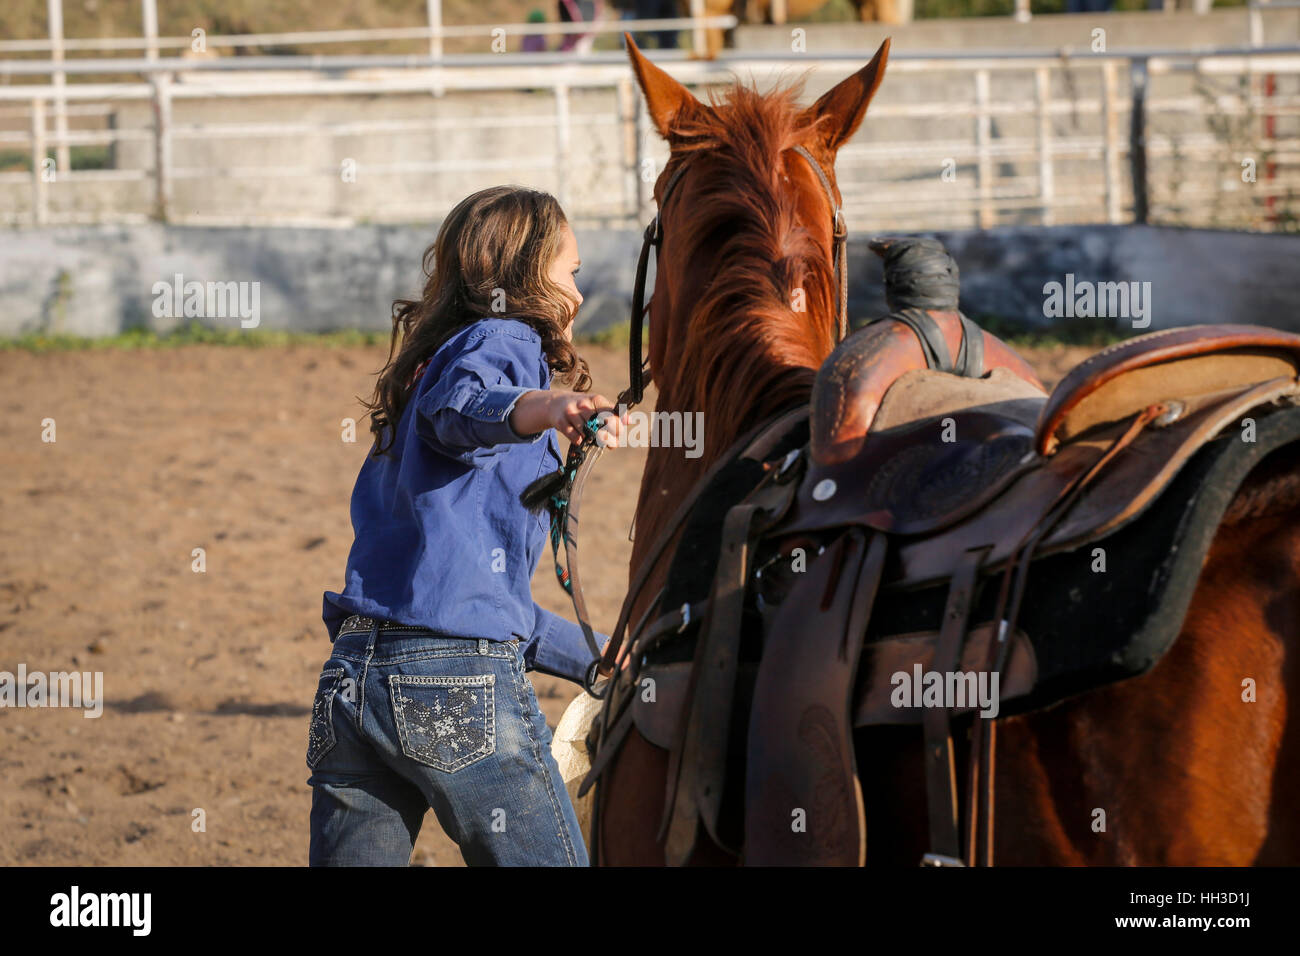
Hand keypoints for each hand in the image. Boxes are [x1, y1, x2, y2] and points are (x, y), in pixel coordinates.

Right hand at [510, 390, 627, 446]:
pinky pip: (574, 437)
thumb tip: (631, 420)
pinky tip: (580, 439)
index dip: (618, 428)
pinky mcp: (560, 421)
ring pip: (587, 433)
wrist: (556, 404)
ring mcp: (571, 412)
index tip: (619, 435)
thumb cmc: (583, 407)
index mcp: (596, 400)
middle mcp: (583, 404)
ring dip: (593, 440)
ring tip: (594, 439)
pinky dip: (579, 441)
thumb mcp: (598, 405)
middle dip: (608, 438)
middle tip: (612, 444)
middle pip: (600, 426)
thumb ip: (614, 413)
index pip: (611, 415)